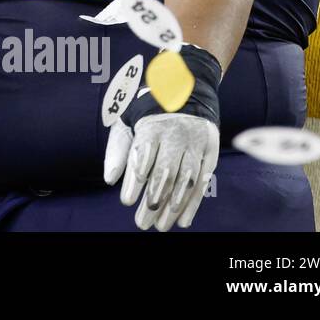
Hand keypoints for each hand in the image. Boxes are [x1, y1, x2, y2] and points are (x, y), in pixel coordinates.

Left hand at [104, 110, 218, 230]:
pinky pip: (203, 182)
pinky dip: (193, 204)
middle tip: (142, 222)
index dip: (134, 181)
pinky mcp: (209, 152)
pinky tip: (183, 221)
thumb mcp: (126, 124)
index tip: (126, 201)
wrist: (183, 93)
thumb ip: (117, 151)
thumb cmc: (146, 116)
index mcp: (151, 127)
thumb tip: (110, 179)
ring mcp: (194, 144)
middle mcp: (175, 135)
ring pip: (185, 180)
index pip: (143, 157)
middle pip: (164, 173)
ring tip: (161, 225)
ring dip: (173, 206)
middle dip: (153, 200)